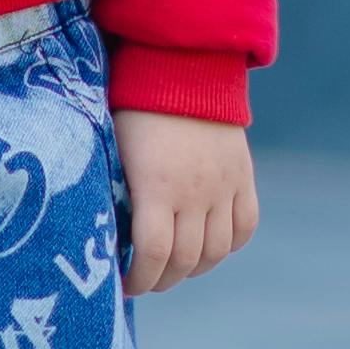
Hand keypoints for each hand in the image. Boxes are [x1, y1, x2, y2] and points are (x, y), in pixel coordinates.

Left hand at [120, 114, 257, 296]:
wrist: (181, 64)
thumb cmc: (132, 105)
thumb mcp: (114, 148)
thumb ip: (117, 191)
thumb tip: (104, 234)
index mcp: (157, 185)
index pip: (153, 254)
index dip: (139, 279)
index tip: (125, 284)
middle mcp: (196, 191)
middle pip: (186, 260)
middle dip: (163, 279)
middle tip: (147, 279)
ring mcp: (224, 184)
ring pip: (217, 250)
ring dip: (195, 268)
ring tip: (176, 267)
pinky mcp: (243, 175)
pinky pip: (246, 225)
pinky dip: (228, 244)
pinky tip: (208, 245)